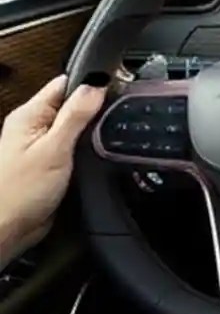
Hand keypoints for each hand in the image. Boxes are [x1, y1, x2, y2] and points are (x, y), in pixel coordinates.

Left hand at [0, 76, 104, 266]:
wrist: (7, 229)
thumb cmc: (20, 192)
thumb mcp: (53, 149)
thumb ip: (75, 116)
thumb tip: (96, 85)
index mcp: (29, 115)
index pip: (64, 84)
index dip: (91, 84)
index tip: (115, 91)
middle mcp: (34, 126)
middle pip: (72, 103)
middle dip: (95, 110)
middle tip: (114, 119)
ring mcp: (42, 144)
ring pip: (76, 125)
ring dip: (92, 131)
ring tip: (106, 137)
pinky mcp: (51, 162)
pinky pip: (74, 146)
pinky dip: (88, 147)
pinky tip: (97, 153)